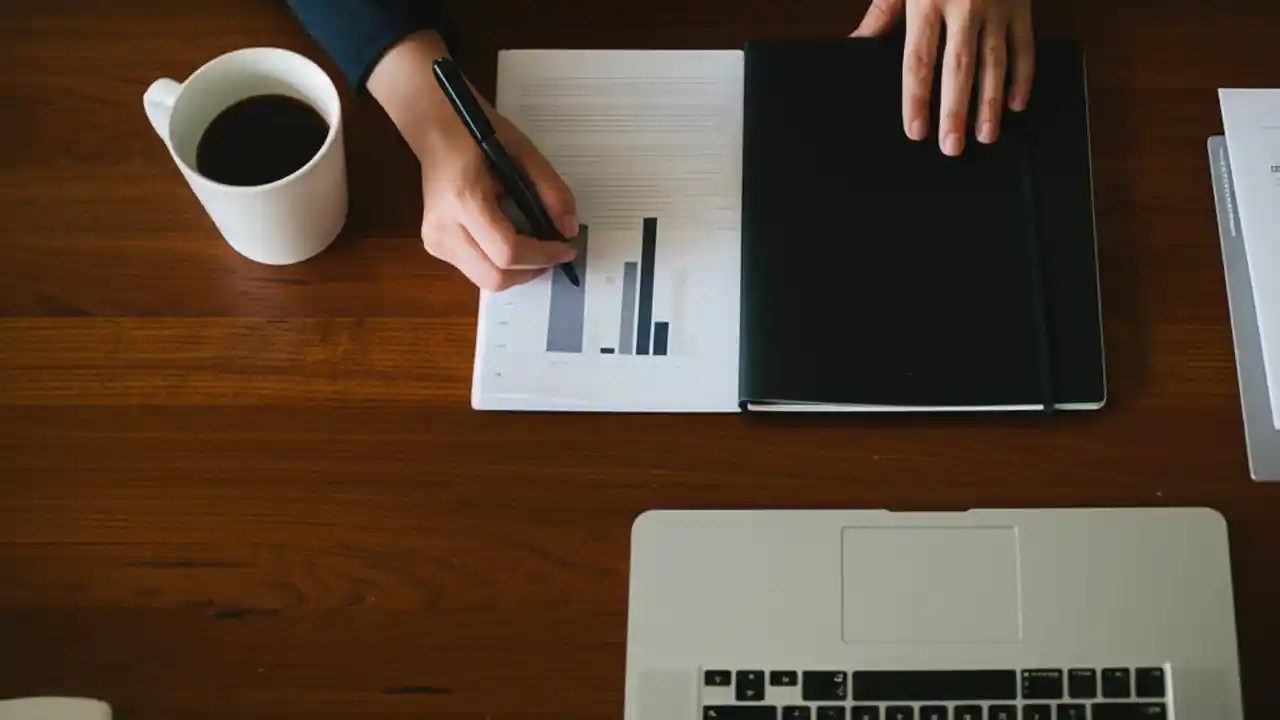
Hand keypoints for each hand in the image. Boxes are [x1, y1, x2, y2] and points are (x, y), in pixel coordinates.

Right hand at [416, 113, 577, 290]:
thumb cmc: (476, 133)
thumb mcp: (523, 152)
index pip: (508, 251)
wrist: (435, 128)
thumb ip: (551, 191)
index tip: (567, 248)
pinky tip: (511, 240)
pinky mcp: (435, 247)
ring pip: (486, 280)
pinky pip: (475, 270)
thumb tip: (568, 230)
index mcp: (463, 200)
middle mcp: (443, 229)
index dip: (543, 256)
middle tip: (554, 253)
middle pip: (495, 278)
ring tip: (535, 246)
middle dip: (532, 271)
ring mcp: (434, 241)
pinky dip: (500, 264)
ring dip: (517, 271)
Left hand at [852, 0, 1034, 155]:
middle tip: (952, 148)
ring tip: (986, 137)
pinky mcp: (1022, 3)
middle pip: (958, 69)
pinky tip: (1016, 104)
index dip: (916, 99)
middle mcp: (964, 5)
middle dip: (955, 111)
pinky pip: (1025, 45)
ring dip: (990, 103)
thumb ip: (882, 13)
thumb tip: (855, 45)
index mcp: (927, 1)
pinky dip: (1022, 76)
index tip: (915, 131)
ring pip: (995, 62)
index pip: (919, 61)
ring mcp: (998, 5)